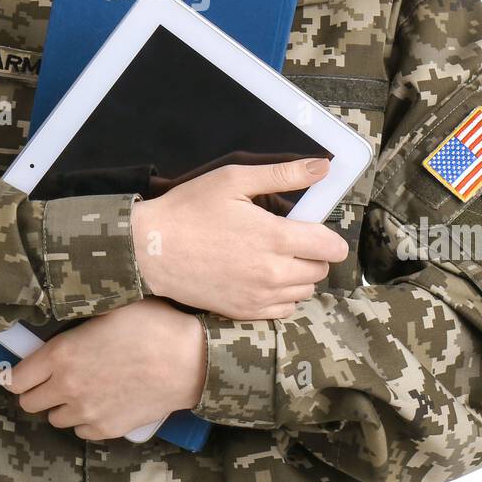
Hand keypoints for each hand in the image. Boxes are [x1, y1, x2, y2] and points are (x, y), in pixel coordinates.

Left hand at [7, 300, 205, 440]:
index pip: (17, 377)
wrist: (188, 361)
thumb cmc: (152, 325)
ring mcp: (86, 412)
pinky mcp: (107, 429)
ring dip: (62, 405)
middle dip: (38, 390)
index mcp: (61, 354)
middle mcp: (67, 387)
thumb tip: (60, 312)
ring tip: (84, 388)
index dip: (19, 373)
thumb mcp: (109, 308)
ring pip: (54, 418)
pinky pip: (81, 430)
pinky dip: (85, 418)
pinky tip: (102, 402)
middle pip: (29, 402)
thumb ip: (77, 320)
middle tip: (55, 378)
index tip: (26, 370)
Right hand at [131, 156, 349, 319]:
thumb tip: (322, 168)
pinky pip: (284, 310)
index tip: (315, 228)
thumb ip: (283, 174)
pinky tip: (262, 276)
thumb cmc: (189, 209)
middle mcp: (272, 273)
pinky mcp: (243, 313)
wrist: (150, 249)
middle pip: (320, 270)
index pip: (330, 247)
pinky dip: (282, 295)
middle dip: (312, 252)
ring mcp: (258, 297)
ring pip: (304, 291)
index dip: (330, 237)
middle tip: (287, 237)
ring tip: (273, 256)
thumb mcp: (233, 180)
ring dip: (299, 274)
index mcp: (274, 237)